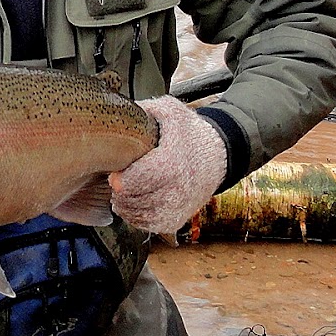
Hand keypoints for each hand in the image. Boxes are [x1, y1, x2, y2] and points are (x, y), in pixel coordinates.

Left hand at [110, 96, 227, 235]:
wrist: (219, 155)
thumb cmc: (190, 133)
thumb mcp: (169, 111)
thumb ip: (143, 110)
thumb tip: (116, 110)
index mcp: (170, 163)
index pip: (135, 181)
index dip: (120, 180)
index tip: (116, 173)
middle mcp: (175, 190)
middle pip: (131, 201)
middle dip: (120, 190)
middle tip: (122, 178)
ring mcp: (177, 208)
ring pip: (136, 216)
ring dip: (126, 204)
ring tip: (128, 188)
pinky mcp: (176, 220)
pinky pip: (147, 225)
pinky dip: (137, 215)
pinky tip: (138, 200)